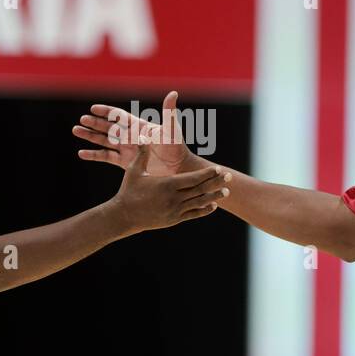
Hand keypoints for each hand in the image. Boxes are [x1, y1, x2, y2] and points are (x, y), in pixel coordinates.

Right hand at [74, 90, 198, 175]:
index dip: (107, 112)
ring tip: (76, 131)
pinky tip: (81, 153)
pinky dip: (94, 155)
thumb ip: (169, 112)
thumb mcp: (172, 129)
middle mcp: (130, 136)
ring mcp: (127, 150)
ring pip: (104, 141)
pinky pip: (106, 157)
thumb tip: (173, 93)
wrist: (176, 170)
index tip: (94, 108)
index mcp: (138, 126)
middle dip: (95, 123)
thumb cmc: (176, 147)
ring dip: (90, 136)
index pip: (119, 116)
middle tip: (81, 120)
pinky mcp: (125, 163)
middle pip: (108, 127)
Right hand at [108, 142, 229, 231]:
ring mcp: (175, 211)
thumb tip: (142, 136)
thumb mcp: (134, 170)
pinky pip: (193, 214)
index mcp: (167, 185)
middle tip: (230, 177)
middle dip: (216, 182)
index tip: (218, 169)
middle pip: (200, 189)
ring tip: (226, 191)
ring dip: (214, 196)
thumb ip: (142, 153)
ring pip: (199, 202)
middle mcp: (173, 199)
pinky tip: (213, 206)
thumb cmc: (129, 190)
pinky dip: (204, 210)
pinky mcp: (174, 219)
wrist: (124, 216)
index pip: (193, 179)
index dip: (207, 174)